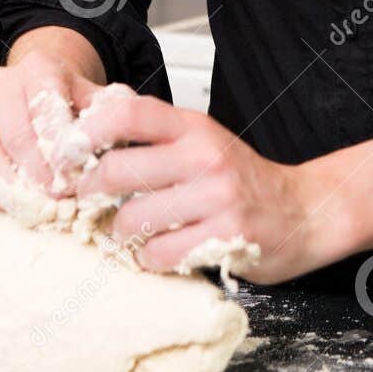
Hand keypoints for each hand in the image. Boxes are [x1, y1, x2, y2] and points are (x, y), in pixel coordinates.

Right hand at [0, 49, 103, 208]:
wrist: (37, 92)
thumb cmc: (67, 102)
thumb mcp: (95, 99)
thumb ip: (108, 115)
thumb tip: (111, 139)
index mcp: (37, 67)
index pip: (45, 109)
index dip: (59, 150)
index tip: (72, 176)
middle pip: (14, 135)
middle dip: (38, 174)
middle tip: (57, 197)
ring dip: (10, 186)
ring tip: (34, 203)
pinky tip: (7, 203)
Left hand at [75, 89, 328, 284]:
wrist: (304, 212)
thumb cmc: (241, 179)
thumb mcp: (202, 141)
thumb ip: (156, 136)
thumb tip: (88, 133)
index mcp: (194, 127)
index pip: (128, 113)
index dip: (87, 132)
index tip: (67, 153)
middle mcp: (204, 156)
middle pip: (116, 171)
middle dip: (91, 193)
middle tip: (91, 203)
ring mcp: (217, 198)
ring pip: (132, 219)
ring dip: (122, 233)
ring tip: (134, 231)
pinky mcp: (224, 237)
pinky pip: (160, 254)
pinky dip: (151, 258)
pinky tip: (162, 251)